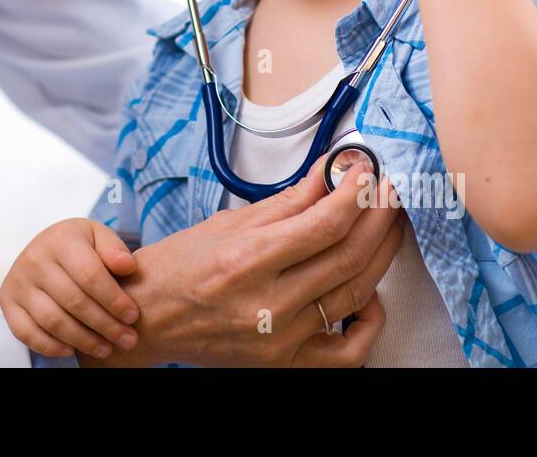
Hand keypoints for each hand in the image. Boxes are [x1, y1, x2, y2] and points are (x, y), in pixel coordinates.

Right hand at [0, 217, 140, 359]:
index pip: (90, 275)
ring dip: (82, 340)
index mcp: (60, 239)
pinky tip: (72, 351)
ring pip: (52, 320)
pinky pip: (26, 332)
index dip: (114, 299)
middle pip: (73, 301)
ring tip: (106, 349)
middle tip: (127, 339)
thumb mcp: (98, 236)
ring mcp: (18, 282)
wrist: (45, 246)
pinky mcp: (7, 302)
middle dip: (105, 324)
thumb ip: (114, 249)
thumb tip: (127, 266)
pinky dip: (49, 346)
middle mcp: (34, 259)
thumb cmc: (79, 245)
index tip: (133, 315)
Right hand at [80, 157, 405, 366]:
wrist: (148, 317)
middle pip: (347, 256)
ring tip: (388, 226)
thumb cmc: (179, 267)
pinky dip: (369, 320)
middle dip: (377, 217)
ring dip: (381, 254)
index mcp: (246, 260)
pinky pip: (348, 351)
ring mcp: (280, 340)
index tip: (368, 173)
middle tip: (387, 192)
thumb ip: (286, 203)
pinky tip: (370, 292)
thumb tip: (329, 174)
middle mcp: (266, 304)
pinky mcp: (285, 364)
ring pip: (355, 294)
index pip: (323, 224)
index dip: (355, 195)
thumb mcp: (227, 222)